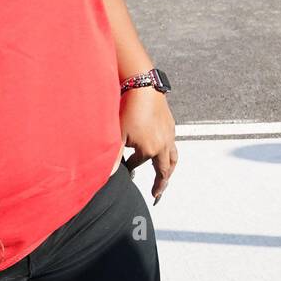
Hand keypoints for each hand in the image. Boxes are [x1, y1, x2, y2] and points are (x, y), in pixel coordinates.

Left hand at [121, 87, 177, 201]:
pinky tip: (160, 149)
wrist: (144, 88)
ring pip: (173, 157)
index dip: (129, 167)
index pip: (137, 165)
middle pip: (165, 169)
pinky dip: (168, 153)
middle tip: (157, 193)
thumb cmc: (129, 110)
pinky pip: (172, 144)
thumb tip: (107, 176)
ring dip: (169, 169)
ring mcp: (169, 135)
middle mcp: (163, 145)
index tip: (124, 169)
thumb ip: (113, 158)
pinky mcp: (170, 125)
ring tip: (166, 176)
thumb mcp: (118, 135)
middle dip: (161, 182)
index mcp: (150, 150)